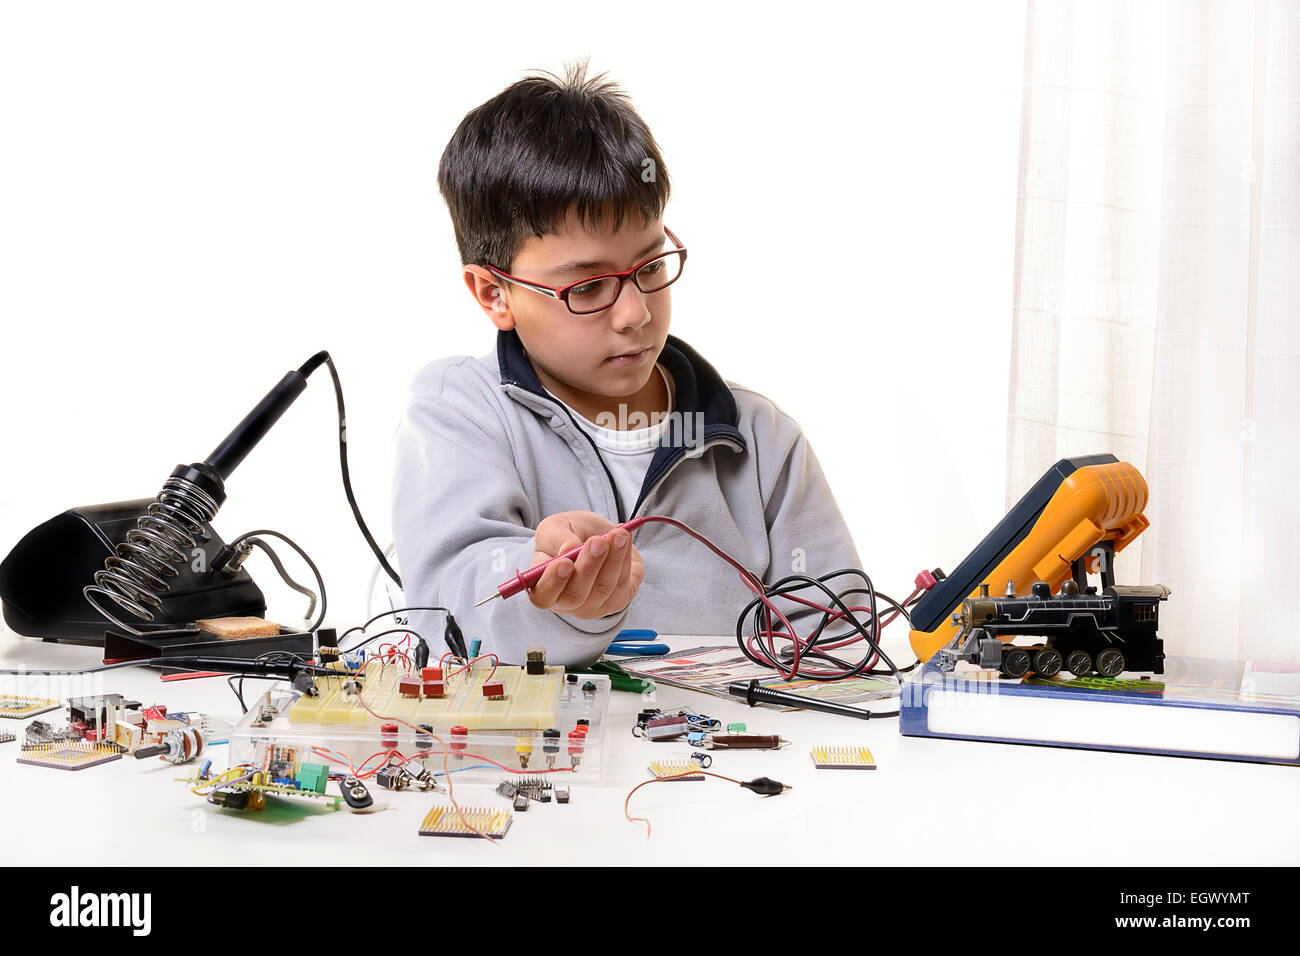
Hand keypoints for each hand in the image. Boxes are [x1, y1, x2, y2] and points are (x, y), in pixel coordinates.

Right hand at [527, 510, 644, 618]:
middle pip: (575, 596)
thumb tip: (568, 548)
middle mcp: (565, 603)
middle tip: (598, 541)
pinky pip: (622, 585)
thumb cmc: (568, 535)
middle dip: (588, 566)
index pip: (542, 596)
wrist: (598, 538)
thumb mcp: (554, 528)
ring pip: (603, 589)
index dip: (553, 583)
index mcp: (542, 586)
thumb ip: (556, 538)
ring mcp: (592, 606)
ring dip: (613, 559)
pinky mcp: (616, 602)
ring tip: (618, 534)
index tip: (564, 561)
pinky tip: (624, 541)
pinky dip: (625, 560)